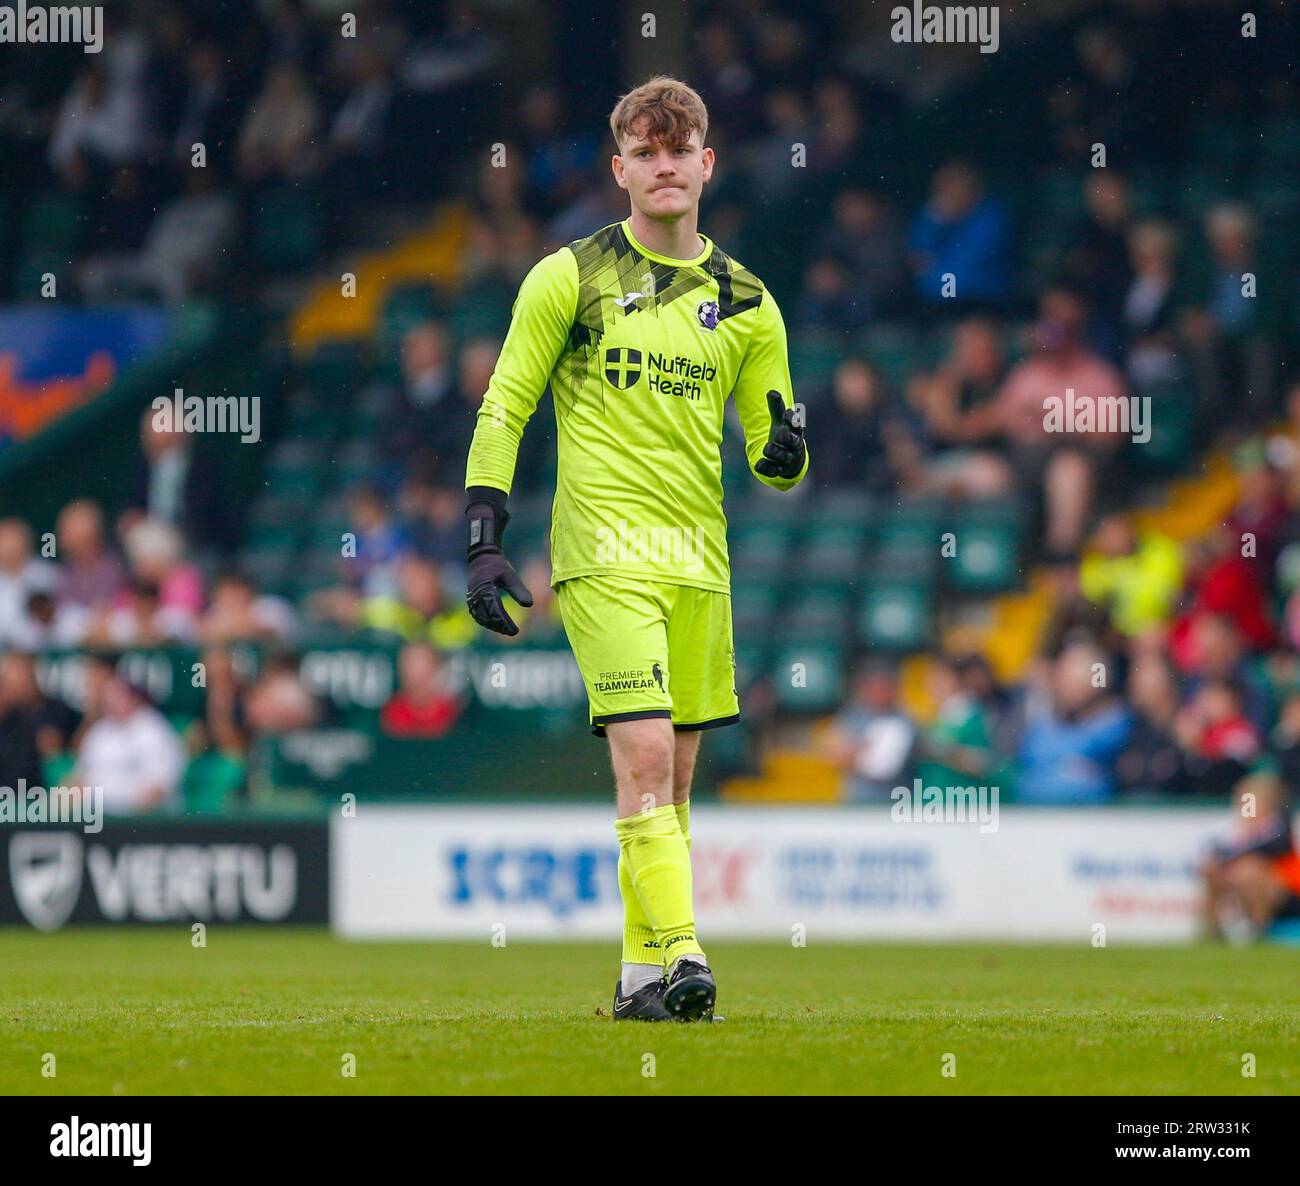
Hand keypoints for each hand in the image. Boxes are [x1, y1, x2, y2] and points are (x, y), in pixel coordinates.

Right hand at [466, 498, 532, 635]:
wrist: (481, 555)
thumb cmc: (498, 565)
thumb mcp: (510, 575)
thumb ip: (519, 590)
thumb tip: (529, 605)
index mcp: (485, 588)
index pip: (496, 610)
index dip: (505, 623)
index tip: (515, 631)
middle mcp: (476, 594)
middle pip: (488, 616)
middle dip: (500, 626)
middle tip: (512, 632)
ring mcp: (471, 596)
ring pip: (481, 617)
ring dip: (492, 625)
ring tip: (505, 631)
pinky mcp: (471, 598)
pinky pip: (476, 613)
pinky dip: (485, 621)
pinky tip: (494, 625)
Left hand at [754, 390, 805, 478]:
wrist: (791, 460)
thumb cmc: (785, 434)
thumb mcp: (780, 421)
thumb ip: (776, 408)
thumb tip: (771, 391)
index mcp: (795, 432)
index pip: (797, 425)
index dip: (793, 419)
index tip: (787, 413)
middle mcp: (793, 446)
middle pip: (793, 441)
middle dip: (786, 437)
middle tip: (778, 433)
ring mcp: (787, 459)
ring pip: (783, 457)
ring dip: (775, 452)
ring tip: (766, 447)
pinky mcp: (778, 470)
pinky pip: (773, 471)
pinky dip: (766, 468)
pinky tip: (757, 464)